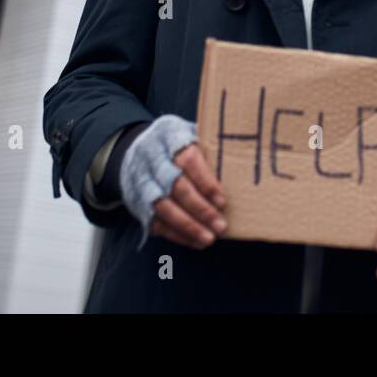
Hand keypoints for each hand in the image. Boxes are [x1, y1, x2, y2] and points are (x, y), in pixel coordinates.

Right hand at [119, 114, 227, 249]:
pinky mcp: (137, 202)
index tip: (222, 201)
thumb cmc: (175, 144)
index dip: (206, 182)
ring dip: (188, 226)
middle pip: (176, 187)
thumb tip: (240, 169)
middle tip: (221, 225)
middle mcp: (152, 159)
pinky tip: (195, 241)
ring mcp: (141, 182)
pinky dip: (177, 235)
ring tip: (209, 238)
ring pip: (164, 208)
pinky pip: (156, 222)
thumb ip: (209, 149)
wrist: (135, 148)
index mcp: (169, 137)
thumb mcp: (190, 134)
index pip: (188, 161)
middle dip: (200, 209)